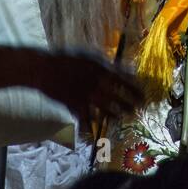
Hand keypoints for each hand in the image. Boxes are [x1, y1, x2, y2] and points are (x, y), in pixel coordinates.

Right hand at [29, 49, 143, 124]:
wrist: (44, 69)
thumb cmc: (67, 59)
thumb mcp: (89, 56)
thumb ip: (106, 63)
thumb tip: (122, 68)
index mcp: (100, 70)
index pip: (124, 80)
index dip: (135, 87)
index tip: (143, 93)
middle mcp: (96, 84)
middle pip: (118, 97)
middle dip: (130, 104)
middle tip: (138, 108)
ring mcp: (86, 97)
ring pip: (106, 109)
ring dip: (116, 114)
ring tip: (122, 117)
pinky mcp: (74, 106)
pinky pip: (85, 120)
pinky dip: (90, 127)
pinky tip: (94, 132)